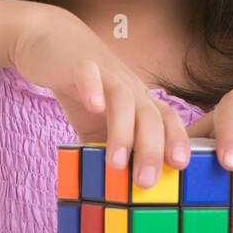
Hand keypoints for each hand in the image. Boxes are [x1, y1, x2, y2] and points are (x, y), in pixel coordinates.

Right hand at [9, 5, 191, 189]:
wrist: (50, 41)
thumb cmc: (82, 88)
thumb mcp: (97, 126)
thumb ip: (107, 150)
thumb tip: (114, 191)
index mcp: (139, 102)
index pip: (166, 121)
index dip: (176, 141)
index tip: (182, 168)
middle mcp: (129, 87)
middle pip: (150, 116)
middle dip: (152, 149)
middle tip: (146, 181)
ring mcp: (105, 73)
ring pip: (124, 100)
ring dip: (123, 131)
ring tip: (116, 162)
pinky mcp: (78, 64)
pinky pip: (89, 75)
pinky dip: (94, 88)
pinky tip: (94, 107)